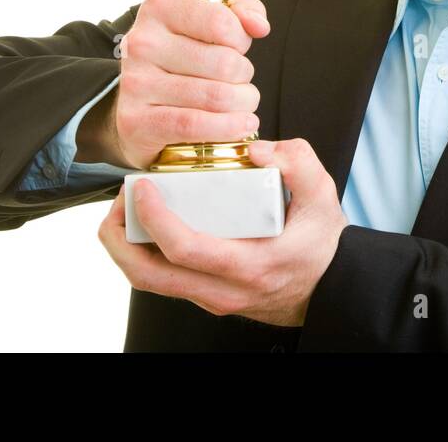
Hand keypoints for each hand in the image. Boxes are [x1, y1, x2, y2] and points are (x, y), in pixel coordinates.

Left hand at [97, 137, 348, 327]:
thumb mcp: (322, 196)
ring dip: (125, 245)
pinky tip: (149, 221)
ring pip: (148, 282)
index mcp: (248, 267)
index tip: (142, 186)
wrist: (329, 289)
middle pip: (147, 276)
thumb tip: (257, 149)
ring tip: (127, 207)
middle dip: (118, 237)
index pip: (184, 250)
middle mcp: (222, 291)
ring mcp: (211, 298)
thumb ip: (298, 162)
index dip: (154, 218)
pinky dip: (144, 251)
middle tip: (121, 198)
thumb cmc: (320, 243)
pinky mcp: (205, 296)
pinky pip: (161, 279)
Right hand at [105, 0, 270, 170]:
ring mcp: (136, 83)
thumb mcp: (204, 26)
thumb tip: (259, 26)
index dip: (241, 39)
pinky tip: (242, 125)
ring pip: (216, 96)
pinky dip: (227, 127)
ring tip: (243, 104)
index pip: (220, 21)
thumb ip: (239, 12)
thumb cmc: (178, 63)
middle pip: (224, 63)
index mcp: (158, 10)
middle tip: (239, 82)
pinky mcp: (137, 120)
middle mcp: (143, 43)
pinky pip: (194, 124)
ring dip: (242, 104)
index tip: (238, 49)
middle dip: (244, 77)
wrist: (135, 109)